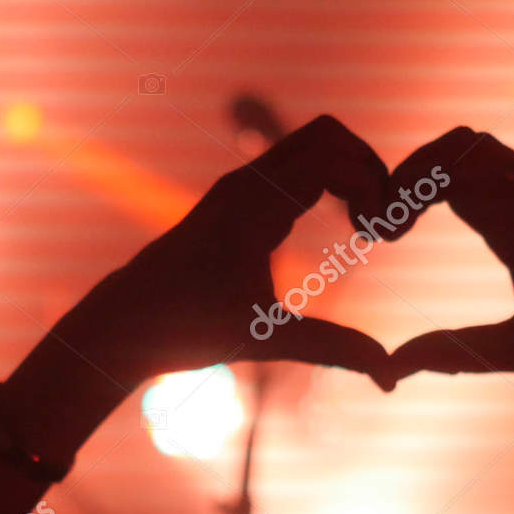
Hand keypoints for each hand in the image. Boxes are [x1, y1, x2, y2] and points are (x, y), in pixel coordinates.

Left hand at [7, 116, 395, 447]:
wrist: (123, 322)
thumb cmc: (186, 329)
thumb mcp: (265, 340)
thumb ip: (333, 349)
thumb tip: (390, 378)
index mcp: (254, 206)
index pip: (330, 156)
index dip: (370, 184)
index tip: (381, 235)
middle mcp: (246, 184)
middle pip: (326, 135)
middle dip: (368, 168)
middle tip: (384, 221)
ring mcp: (240, 187)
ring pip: (310, 145)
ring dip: (349, 172)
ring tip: (368, 226)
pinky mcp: (236, 199)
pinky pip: (294, 165)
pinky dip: (328, 180)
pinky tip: (342, 225)